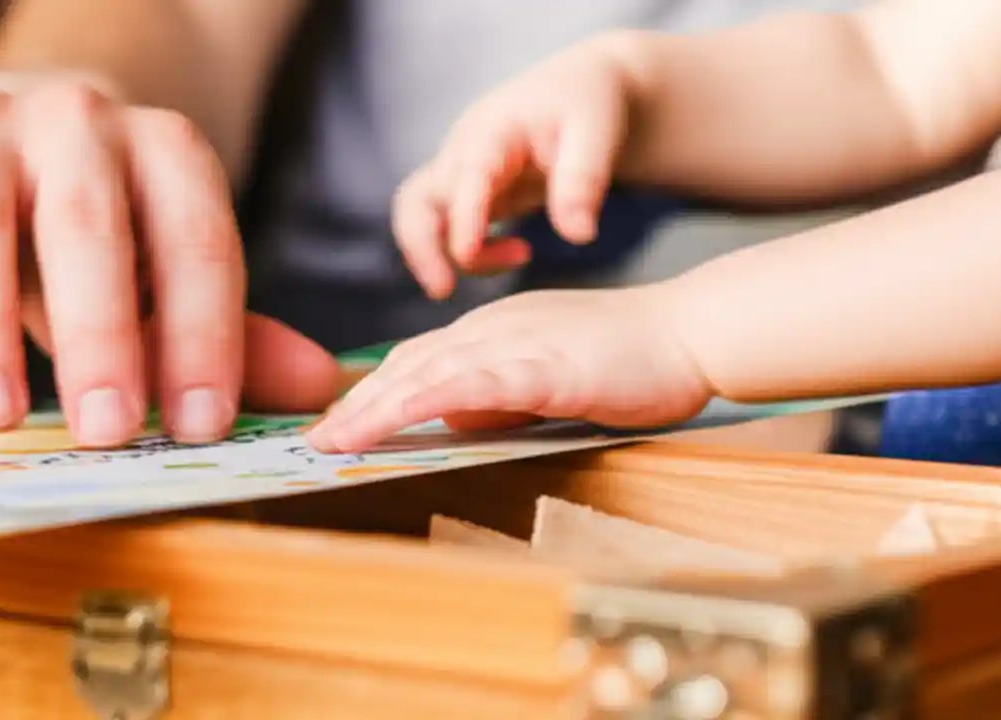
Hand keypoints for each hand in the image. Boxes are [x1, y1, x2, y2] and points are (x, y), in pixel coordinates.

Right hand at [0, 74, 339, 445]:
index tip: (199, 426)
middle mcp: (78, 120)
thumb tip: (317, 389)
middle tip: (105, 431)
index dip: (204, 336)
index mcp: (168, 149)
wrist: (33, 132)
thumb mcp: (178, 274)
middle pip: (89, 225)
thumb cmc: (116, 231)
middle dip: (101, 335)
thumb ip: (235, 331)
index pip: (197, 241)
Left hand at [304, 285, 713, 452]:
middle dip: (356, 405)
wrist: (688, 332)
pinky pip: (473, 384)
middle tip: (312, 441)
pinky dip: (425, 401)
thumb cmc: (629, 358)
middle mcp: (493, 331)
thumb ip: (498, 394)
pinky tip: (393, 418)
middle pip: (408, 366)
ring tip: (332, 441)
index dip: (371, 393)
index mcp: (493, 332)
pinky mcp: (543, 367)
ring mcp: (516, 344)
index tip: (336, 424)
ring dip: (373, 407)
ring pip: (428, 373)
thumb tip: (450, 420)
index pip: (417, 361)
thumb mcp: (548, 378)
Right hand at [393, 34, 640, 298]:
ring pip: (424, 221)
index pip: (467, 174)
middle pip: (416, 200)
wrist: (581, 89)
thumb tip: (578, 236)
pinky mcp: (469, 195)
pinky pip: (448, 231)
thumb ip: (584, 179)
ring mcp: (460, 174)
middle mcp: (462, 151)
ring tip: (519, 258)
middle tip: (443, 291)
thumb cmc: (588, 103)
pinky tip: (521, 252)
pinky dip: (472, 253)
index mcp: (493, 128)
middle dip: (421, 246)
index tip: (466, 253)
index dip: (463, 215)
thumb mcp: (597, 131)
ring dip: (448, 254)